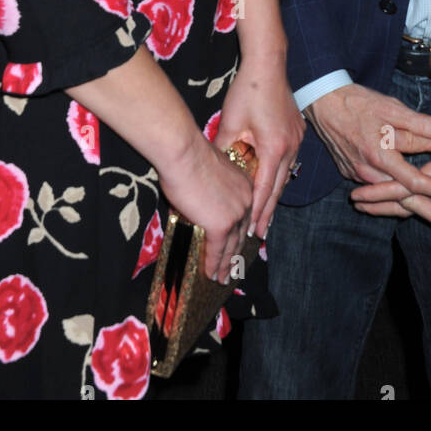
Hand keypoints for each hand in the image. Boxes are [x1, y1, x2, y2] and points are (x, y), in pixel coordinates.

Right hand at [159, 137, 253, 283]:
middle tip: (232, 269)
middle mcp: (246, 201)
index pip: (246, 216)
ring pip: (231, 246)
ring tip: (221, 278)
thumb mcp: (208, 173)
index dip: (242, 234)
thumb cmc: (189, 156)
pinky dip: (212, 264)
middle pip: (242, 234)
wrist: (184, 153)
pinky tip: (209, 274)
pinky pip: (216, 250)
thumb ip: (211, 192)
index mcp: (245, 185)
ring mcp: (235, 215)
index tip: (239, 246)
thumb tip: (198, 207)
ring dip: (225, 265)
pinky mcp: (220, 226)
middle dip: (236, 254)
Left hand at [215, 56, 304, 237]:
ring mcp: (297, 138)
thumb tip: (215, 171)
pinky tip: (272, 183)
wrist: (268, 64)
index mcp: (275, 148)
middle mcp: (291, 147)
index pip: (265, 189)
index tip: (253, 233)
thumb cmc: (247, 92)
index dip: (258, 212)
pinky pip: (288, 160)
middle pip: (278, 187)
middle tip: (259, 234)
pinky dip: (278, 175)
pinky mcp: (297, 131)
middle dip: (268, 211)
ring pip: (285, 174)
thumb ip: (224, 150)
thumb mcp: (229, 123)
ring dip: (274, 194)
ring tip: (265, 215)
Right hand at [308, 84, 430, 228]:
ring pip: (389, 197)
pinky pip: (376, 190)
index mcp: (380, 156)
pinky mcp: (351, 173)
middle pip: (404, 200)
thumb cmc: (358, 102)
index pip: (414, 182)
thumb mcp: (391, 107)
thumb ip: (419, 123)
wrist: (323, 103)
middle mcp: (368, 172)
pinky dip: (392, 197)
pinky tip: (407, 198)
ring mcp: (357, 175)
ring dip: (412, 206)